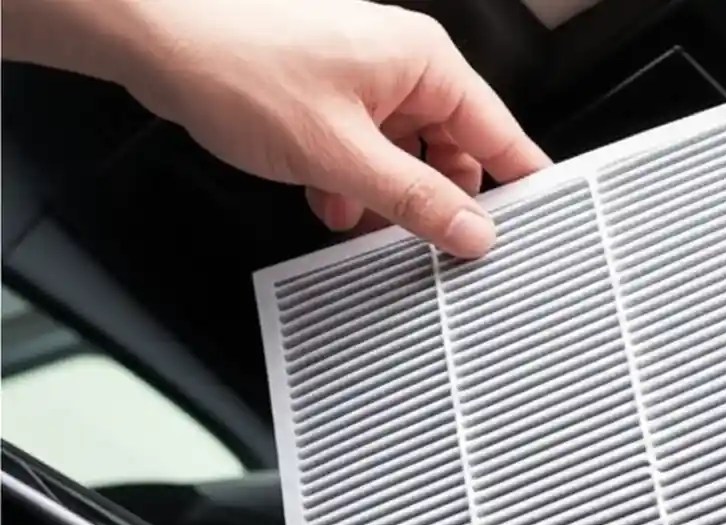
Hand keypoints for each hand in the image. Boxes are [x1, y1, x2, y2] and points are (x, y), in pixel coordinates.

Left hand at [3, 0, 549, 256]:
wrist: (157, 39)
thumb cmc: (239, 67)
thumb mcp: (341, 155)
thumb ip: (415, 199)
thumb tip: (472, 231)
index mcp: (425, 63)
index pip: (499, 133)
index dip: (517, 186)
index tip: (528, 231)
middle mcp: (402, 64)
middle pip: (451, 150)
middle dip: (434, 200)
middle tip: (428, 245)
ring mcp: (364, 78)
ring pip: (403, 155)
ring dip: (384, 196)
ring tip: (357, 222)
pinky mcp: (330, 94)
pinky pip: (365, 148)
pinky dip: (351, 181)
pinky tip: (327, 202)